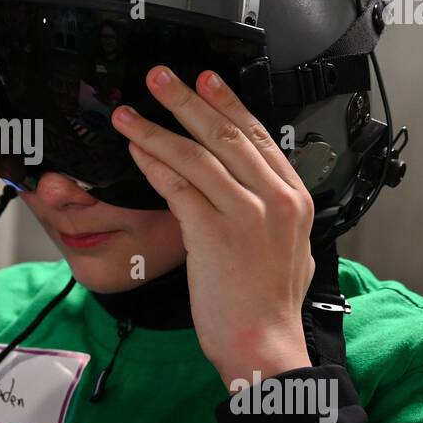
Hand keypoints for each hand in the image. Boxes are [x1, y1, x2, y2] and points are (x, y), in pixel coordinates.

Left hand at [112, 66, 314, 384]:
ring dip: (156, 128)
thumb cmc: (270, 307)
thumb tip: (256, 188)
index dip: (228, 103)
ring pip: (196, 155)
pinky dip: (152, 163)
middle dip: (188, 100)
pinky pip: (177, 186)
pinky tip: (134, 151)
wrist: (264, 345)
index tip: (206, 81)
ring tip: (129, 112)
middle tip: (160, 77)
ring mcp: (244, 213)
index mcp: (294, 198)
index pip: (259, 135)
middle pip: (226, 134)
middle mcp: (273, 198)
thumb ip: (274, 213)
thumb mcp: (292, 249)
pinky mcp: (213, 232)